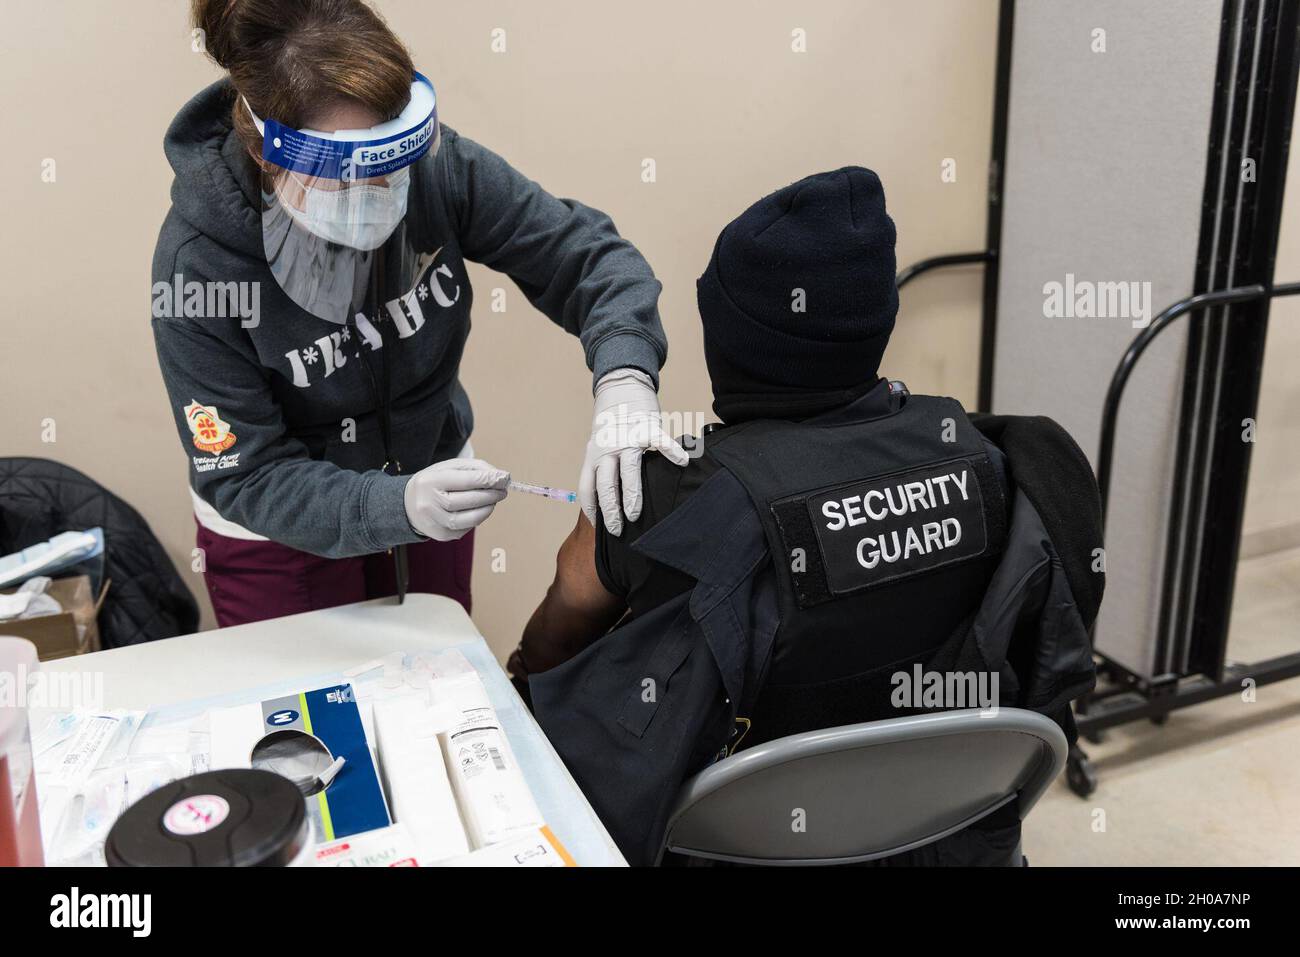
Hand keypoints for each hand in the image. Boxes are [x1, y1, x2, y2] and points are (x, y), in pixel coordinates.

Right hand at [404, 458, 509, 541]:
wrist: (409, 505)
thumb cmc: (434, 483)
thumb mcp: (448, 468)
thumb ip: (474, 468)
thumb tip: (500, 476)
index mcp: (430, 481)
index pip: (466, 480)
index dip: (489, 479)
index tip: (505, 477)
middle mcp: (430, 503)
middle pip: (469, 500)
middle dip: (491, 494)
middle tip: (503, 490)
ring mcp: (435, 522)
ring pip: (470, 518)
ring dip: (488, 508)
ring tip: (494, 500)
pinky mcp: (442, 535)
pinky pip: (468, 527)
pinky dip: (478, 518)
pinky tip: (478, 509)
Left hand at [579, 368, 688, 535]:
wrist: (620, 389)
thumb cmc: (613, 425)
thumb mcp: (600, 447)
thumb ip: (603, 467)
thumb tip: (609, 498)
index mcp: (593, 456)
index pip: (587, 487)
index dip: (591, 509)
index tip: (598, 526)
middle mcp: (606, 449)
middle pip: (605, 484)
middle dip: (610, 510)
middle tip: (617, 529)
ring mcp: (626, 440)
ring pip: (627, 471)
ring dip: (631, 495)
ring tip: (635, 513)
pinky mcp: (646, 428)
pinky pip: (660, 442)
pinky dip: (671, 451)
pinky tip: (682, 462)